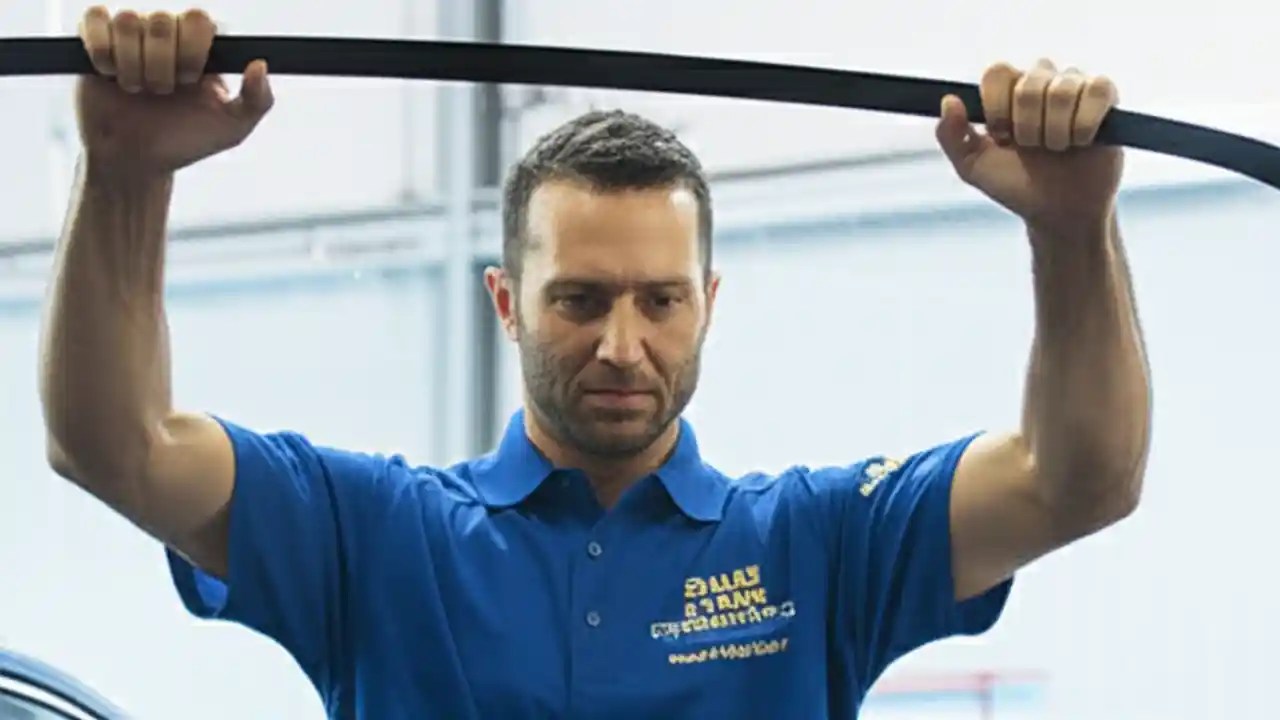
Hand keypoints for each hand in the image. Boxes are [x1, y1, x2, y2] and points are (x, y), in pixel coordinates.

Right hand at [75, 6, 273, 176]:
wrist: (135, 159)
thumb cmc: (184, 140)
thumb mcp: (231, 128)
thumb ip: (258, 100)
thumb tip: (259, 64)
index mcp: (202, 45)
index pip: (199, 19)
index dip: (191, 49)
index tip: (189, 80)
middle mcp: (168, 31)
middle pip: (162, 19)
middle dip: (161, 64)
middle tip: (161, 91)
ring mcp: (132, 32)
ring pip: (128, 20)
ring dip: (132, 64)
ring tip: (136, 89)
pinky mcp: (96, 36)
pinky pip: (95, 18)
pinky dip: (102, 51)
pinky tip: (110, 74)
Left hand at [935, 59, 1122, 233]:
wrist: (1058, 211)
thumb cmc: (1016, 185)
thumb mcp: (973, 167)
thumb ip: (951, 136)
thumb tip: (949, 100)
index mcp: (1007, 91)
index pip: (997, 72)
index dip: (998, 108)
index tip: (1002, 137)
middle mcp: (1040, 80)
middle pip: (1029, 82)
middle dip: (1027, 127)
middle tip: (1033, 148)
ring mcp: (1074, 86)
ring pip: (1062, 89)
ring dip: (1055, 131)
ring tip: (1058, 149)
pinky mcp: (1106, 97)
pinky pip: (1097, 90)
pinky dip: (1084, 124)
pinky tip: (1082, 142)